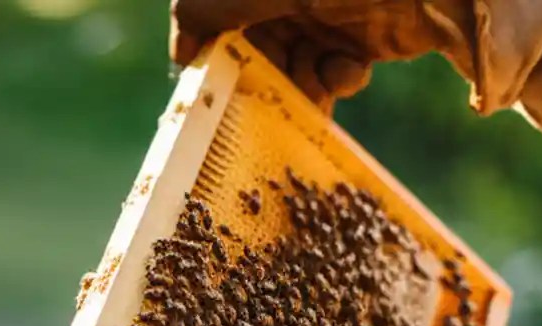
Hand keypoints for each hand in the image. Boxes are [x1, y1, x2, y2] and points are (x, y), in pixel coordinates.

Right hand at [169, 0, 475, 111]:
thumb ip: (204, 8)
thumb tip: (180, 52)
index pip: (215, 13)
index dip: (211, 48)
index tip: (210, 81)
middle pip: (253, 45)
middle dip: (259, 75)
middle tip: (263, 101)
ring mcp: (328, 10)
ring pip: (289, 65)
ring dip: (295, 84)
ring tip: (315, 88)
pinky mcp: (361, 37)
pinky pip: (328, 72)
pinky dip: (333, 79)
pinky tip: (348, 68)